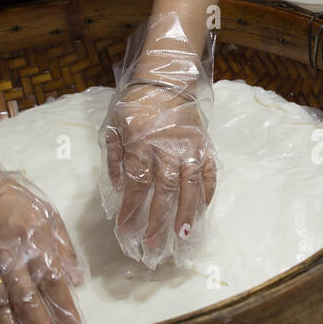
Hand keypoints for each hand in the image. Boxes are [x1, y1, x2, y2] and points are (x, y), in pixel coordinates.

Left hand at [99, 13, 217, 267]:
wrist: (165, 78)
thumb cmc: (134, 105)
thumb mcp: (113, 126)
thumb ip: (116, 159)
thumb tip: (121, 192)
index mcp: (140, 141)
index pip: (136, 182)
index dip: (131, 208)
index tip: (125, 230)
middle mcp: (167, 145)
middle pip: (164, 188)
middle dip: (158, 219)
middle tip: (153, 245)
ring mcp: (190, 145)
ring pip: (190, 183)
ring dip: (188, 212)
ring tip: (184, 236)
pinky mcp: (204, 144)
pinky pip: (209, 172)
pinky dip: (207, 192)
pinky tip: (202, 211)